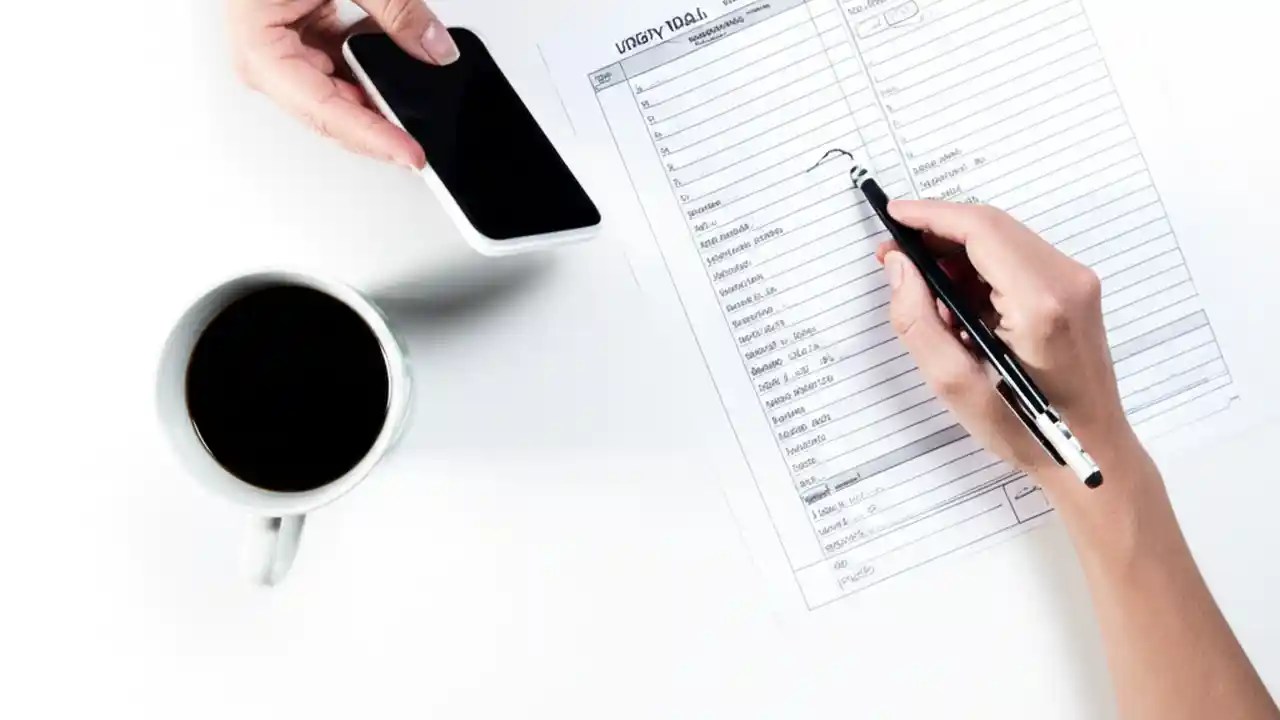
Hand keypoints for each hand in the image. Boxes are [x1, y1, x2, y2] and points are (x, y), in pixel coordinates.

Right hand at [228, 0, 459, 166]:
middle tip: (425, 146)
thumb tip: (436, 48)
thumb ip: (396, 10)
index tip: (409, 155)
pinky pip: (347, 74)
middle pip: (334, 115)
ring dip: (380, 102)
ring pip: (343, 100)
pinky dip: (375, 76)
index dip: (372, 136)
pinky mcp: (307, 43)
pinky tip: (399, 72)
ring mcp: (287, 54)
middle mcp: (267, 60)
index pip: (324, 109)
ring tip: (417, 110)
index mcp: (258, 46)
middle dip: (381, 129)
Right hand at [877, 200, 1134, 495]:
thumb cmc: (1027, 431)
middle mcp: (1066, 281)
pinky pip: (1018, 258)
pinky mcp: (1075, 290)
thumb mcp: (955, 386)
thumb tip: (900, 268)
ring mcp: (1077, 282)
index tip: (892, 216)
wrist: (1091, 452)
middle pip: (992, 227)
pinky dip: (981, 267)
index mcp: (1040, 303)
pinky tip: (957, 300)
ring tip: (923, 290)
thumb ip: (918, 321)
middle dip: (938, 232)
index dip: (931, 215)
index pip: (980, 229)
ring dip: (958, 252)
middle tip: (894, 257)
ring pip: (1004, 239)